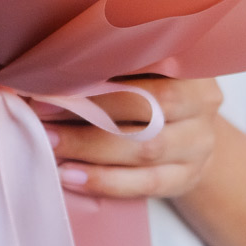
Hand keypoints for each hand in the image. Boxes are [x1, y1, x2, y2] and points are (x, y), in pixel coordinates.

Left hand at [47, 76, 222, 199]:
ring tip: (50, 145)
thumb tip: (50, 66)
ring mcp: (200, 145)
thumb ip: (110, 62)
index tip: (54, 78)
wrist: (187, 130)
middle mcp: (203, 103)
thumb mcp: (141, 66)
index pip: (147, 63)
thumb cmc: (151, 87)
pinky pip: (146, 184)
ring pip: (144, 150)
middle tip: (42, 112)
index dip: (100, 71)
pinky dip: (105, 181)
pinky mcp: (188, 177)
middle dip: (90, 111)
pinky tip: (71, 176)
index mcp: (190, 64)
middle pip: (148, 108)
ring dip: (90, 148)